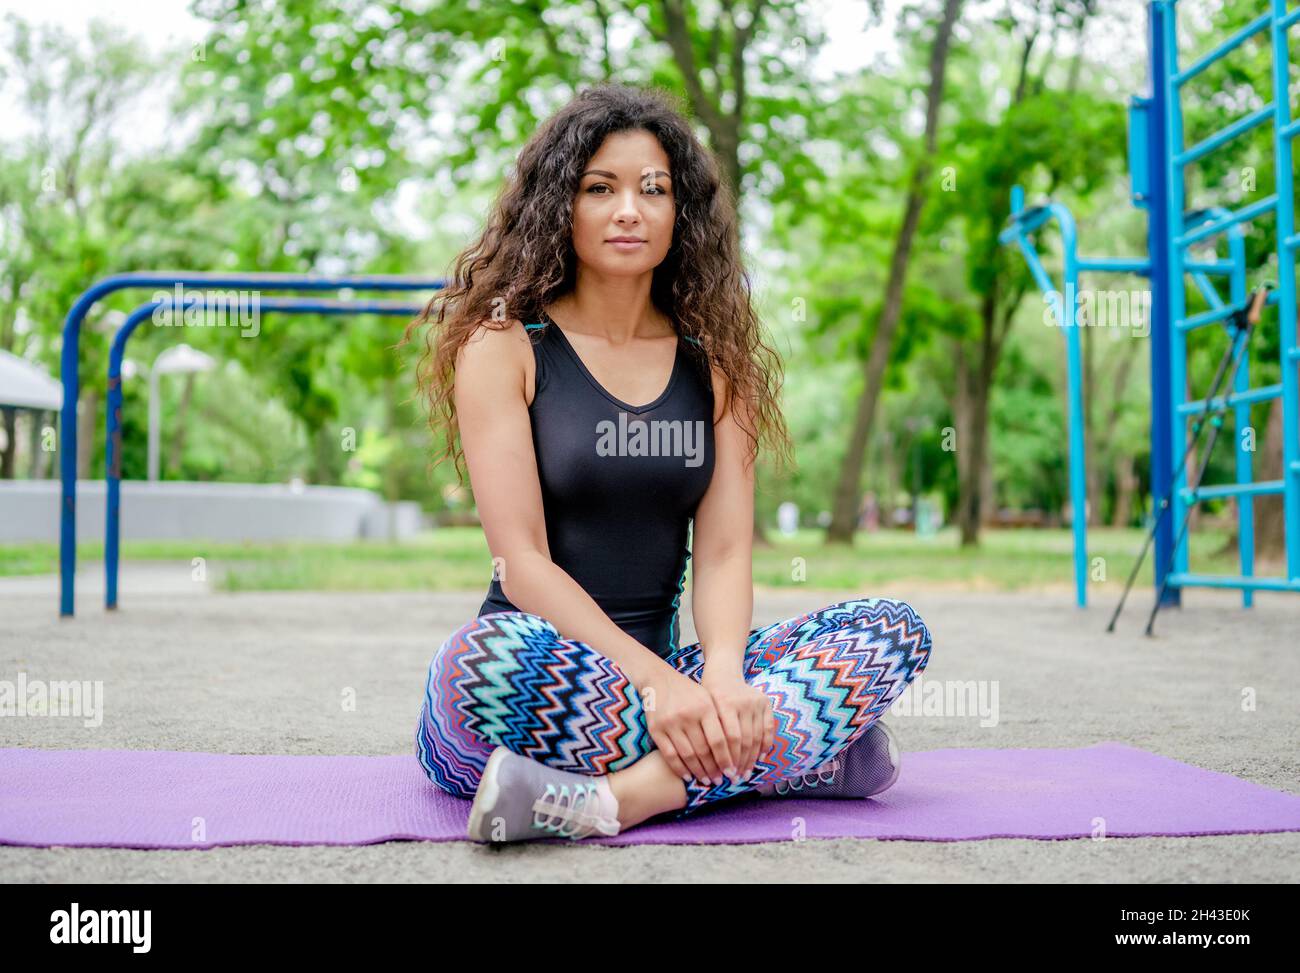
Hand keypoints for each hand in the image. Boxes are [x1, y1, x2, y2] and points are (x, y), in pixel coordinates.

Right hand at [639, 668, 733, 786]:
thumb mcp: (708, 699)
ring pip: (688, 755)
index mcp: (705, 707)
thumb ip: (720, 720)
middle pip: (704, 750)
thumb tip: (737, 750)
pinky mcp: (656, 730)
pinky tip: (688, 776)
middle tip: (721, 781)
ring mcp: (670, 723)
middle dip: (714, 769)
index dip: (726, 759)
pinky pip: (670, 755)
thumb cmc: (689, 693)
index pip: (719, 740)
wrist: (658, 680)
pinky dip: (680, 769)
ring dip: (699, 771)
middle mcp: (688, 715)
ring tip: (707, 780)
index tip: (732, 772)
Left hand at [700, 671, 776, 780]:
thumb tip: (707, 768)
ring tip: (746, 773)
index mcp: (723, 703)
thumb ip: (705, 734)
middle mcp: (742, 701)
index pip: (728, 739)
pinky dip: (766, 745)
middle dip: (740, 762)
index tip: (725, 776)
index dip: (728, 759)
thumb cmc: (706, 697)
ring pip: (757, 737)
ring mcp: (756, 701)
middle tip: (736, 779)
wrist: (723, 672)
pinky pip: (769, 728)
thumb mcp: (701, 711)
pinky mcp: (765, 702)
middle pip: (744, 740)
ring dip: (752, 758)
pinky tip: (760, 759)